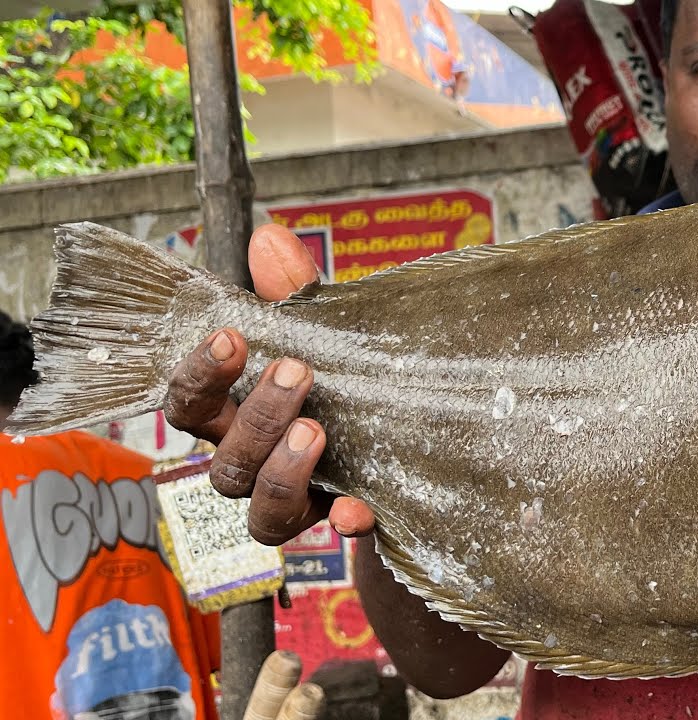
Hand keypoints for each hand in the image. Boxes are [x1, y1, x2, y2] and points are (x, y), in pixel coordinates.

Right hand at [164, 224, 376, 544]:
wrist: (401, 441)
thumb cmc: (340, 380)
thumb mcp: (324, 332)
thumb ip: (295, 294)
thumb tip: (270, 240)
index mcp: (234, 418)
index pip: (189, 406)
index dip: (198, 377)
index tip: (230, 337)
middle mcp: (253, 465)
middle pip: (226, 460)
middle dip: (256, 416)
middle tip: (296, 372)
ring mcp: (295, 501)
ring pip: (262, 509)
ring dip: (282, 471)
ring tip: (316, 430)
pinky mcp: (341, 520)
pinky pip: (334, 535)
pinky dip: (344, 522)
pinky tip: (358, 509)